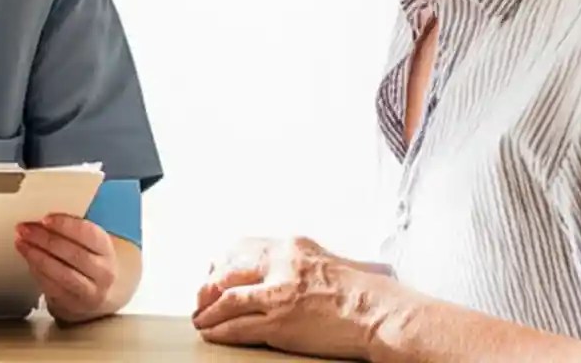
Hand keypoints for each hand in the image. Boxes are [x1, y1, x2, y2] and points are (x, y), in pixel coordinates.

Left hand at [15, 215, 116, 322]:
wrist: (97, 296)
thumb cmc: (88, 262)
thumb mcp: (89, 244)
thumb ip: (71, 230)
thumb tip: (42, 220)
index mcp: (106, 250)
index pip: (89, 234)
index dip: (66, 225)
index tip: (45, 219)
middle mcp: (103, 272)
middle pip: (73, 253)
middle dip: (45, 239)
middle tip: (25, 229)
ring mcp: (89, 291)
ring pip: (61, 273)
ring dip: (37, 256)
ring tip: (21, 243)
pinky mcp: (72, 305)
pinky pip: (51, 286)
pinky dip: (37, 271)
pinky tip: (28, 259)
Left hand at [192, 237, 395, 360]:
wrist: (380, 314)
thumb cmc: (364, 292)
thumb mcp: (327, 260)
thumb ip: (299, 262)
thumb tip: (280, 271)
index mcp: (292, 247)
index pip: (244, 248)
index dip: (223, 262)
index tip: (215, 271)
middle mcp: (281, 265)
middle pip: (229, 271)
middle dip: (209, 286)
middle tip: (201, 298)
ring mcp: (278, 294)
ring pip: (227, 299)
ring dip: (208, 311)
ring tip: (201, 319)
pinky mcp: (279, 323)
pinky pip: (238, 326)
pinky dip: (219, 330)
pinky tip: (212, 332)